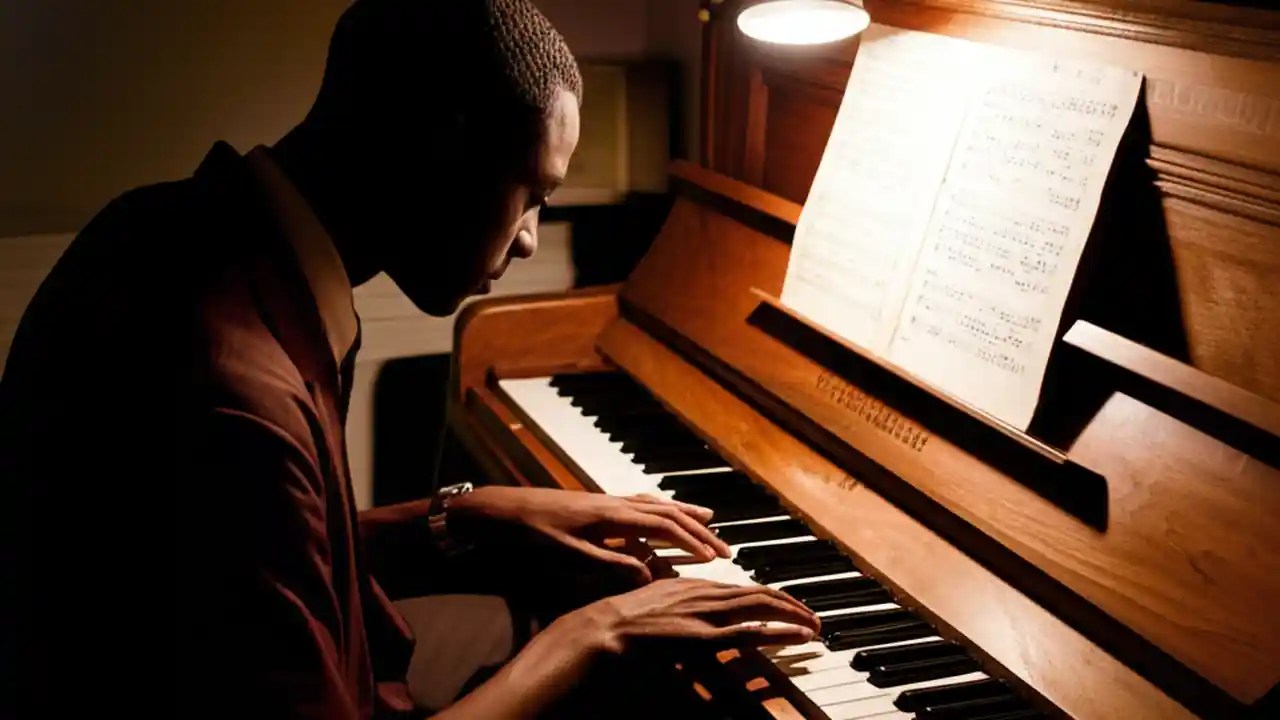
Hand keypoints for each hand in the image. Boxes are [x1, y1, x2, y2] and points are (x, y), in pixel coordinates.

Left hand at [450, 486, 731, 581]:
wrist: (504, 510)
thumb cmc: (534, 534)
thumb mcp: (571, 556)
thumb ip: (610, 566)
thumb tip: (650, 576)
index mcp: (613, 515)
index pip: (665, 527)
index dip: (693, 543)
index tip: (716, 558)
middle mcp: (615, 502)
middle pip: (668, 512)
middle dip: (699, 528)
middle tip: (725, 544)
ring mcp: (606, 500)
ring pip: (655, 503)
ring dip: (683, 512)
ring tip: (707, 518)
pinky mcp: (596, 504)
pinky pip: (640, 503)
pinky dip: (660, 508)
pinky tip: (660, 515)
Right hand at [565, 577, 821, 654]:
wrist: (599, 630)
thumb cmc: (618, 621)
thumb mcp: (650, 602)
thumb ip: (671, 601)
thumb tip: (678, 604)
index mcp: (693, 585)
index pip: (742, 588)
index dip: (770, 597)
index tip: (788, 606)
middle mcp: (705, 593)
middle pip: (760, 594)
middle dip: (791, 605)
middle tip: (813, 617)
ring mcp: (706, 614)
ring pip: (762, 607)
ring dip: (794, 616)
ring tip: (815, 626)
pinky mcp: (704, 637)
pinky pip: (751, 632)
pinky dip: (780, 632)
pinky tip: (799, 636)